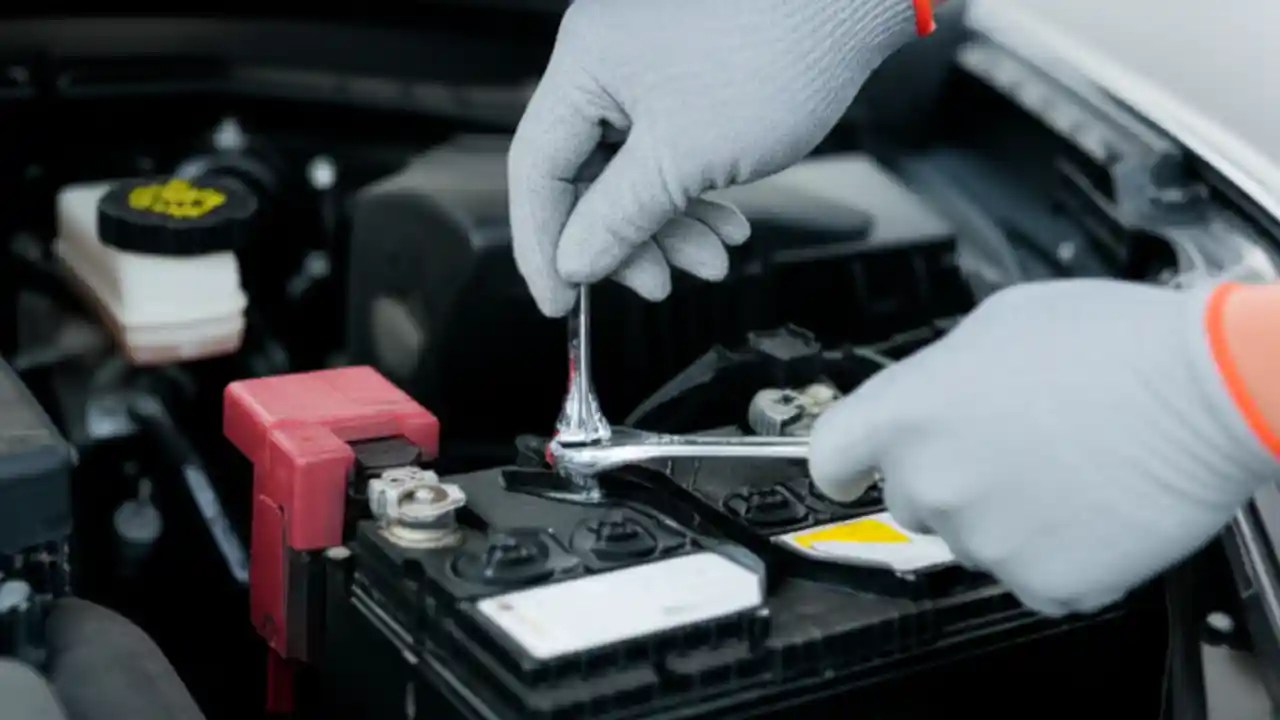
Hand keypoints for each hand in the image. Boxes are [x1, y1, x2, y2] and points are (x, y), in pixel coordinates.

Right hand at [508, 0, 920, 315]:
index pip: (536, 172)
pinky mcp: (692, 76)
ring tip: (711, 259)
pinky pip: (671, 149)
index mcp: (584, 66)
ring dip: (670, 225)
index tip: (562, 301)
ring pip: (636, 170)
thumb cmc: (779, 47)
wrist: (856, 0)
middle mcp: (607, 61)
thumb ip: (619, 218)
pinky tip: (726, 221)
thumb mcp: (684, 159)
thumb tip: (578, 261)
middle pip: (588, 176)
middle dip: (627, 240)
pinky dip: (694, 193)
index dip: (543, 247)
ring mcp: (650, 66)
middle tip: (657, 284)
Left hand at [809, 279, 1276, 615]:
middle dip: (948, 479)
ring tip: (1064, 469)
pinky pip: (1029, 576)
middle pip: (908, 500)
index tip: (848, 473)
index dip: (842, 464)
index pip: (831, 455)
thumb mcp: (999, 323)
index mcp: (908, 412)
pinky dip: (1056, 553)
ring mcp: (984, 539)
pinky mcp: (1040, 583)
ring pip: (972, 539)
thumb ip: (940, 372)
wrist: (1209, 393)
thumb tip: (933, 396)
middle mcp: (932, 481)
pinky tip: (1089, 507)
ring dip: (1004, 516)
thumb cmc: (1115, 344)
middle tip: (1010, 449)